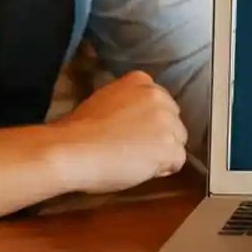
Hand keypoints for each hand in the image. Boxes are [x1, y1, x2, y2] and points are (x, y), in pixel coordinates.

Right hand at [51, 70, 187, 193]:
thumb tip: (134, 121)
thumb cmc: (79, 129)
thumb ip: (126, 104)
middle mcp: (158, 96)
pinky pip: (177, 161)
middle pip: (173, 120)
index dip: (148, 121)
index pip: (159, 102)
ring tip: (135, 162)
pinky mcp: (170, 147)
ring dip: (162, 153)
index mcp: (140, 81)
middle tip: (135, 149)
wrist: (73, 149)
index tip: (133, 132)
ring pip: (177, 141)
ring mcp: (167, 121)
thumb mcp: (104, 100)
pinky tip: (141, 170)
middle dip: (159, 135)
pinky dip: (162, 169)